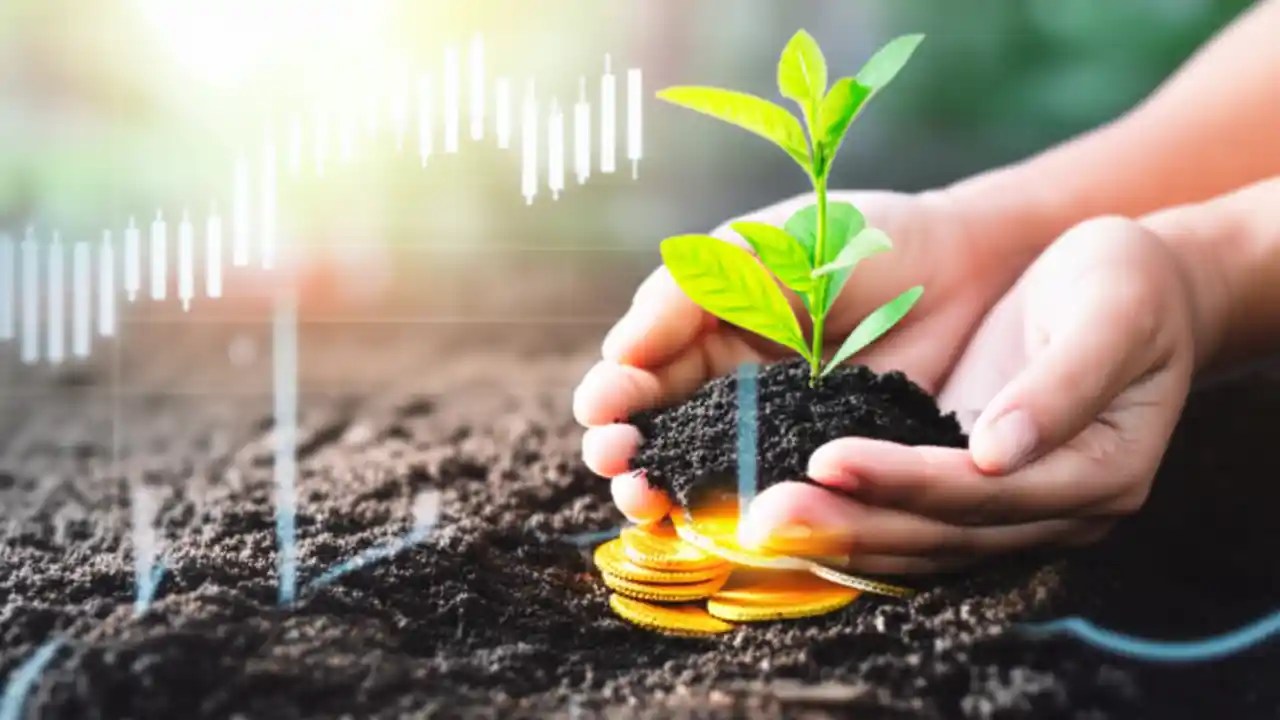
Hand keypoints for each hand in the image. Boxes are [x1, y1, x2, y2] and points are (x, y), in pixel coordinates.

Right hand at [574, 189, 1033, 523]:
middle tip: (617, 457)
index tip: (601, 408)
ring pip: (702, 478)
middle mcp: (729, 394)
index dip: (612, 397)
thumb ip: (685, 293)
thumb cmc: (850, 238)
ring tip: (645, 496)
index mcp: (702, 336)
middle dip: (624, 453)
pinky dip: (735, 515)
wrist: (960, 261)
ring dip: (662, 492)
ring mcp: (775, 436)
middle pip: (657, 438)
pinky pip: (771, 497)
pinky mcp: (826, 468)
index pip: (638, 377)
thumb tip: (617, 354)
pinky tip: (708, 519)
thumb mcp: (755, 249)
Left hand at [748, 217, 1199, 572]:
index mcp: (1099, 472)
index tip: (828, 460)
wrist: (1137, 292)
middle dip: (849, 526)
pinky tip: (788, 513)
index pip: (985, 491)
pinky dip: (848, 523)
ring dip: (836, 536)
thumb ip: (1064, 382)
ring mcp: (1010, 512)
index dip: (905, 481)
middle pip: (939, 534)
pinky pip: (903, 523)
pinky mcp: (968, 493)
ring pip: (914, 543)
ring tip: (758, 525)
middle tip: (764, 519)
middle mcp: (1052, 510)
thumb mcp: (1114, 311)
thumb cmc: (1128, 285)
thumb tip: (998, 453)